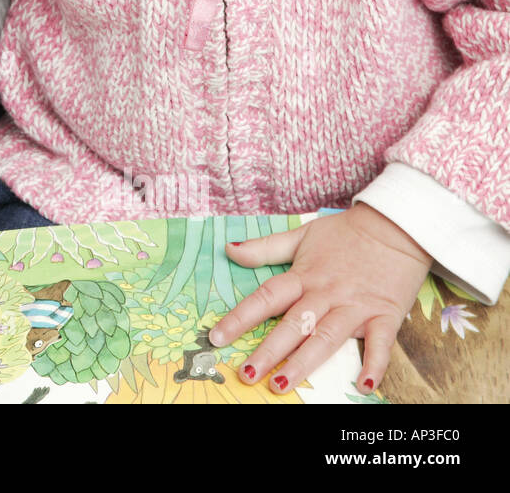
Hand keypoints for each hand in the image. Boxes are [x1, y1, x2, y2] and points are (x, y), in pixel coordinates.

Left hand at [207, 203, 432, 394]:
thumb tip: (229, 250)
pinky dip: (374, 364)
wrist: (396, 226)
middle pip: (292, 324)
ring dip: (304, 362)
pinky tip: (363, 386)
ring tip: (282, 384)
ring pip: (326, 337)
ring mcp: (355, 306)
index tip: (217, 337)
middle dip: (268, 351)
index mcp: (303, 275)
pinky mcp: (385, 314)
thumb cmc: (346, 233)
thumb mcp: (301, 235)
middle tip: (247, 375)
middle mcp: (326, 293)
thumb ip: (264, 247)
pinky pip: (380, 343)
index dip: (239, 318)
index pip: (265, 298)